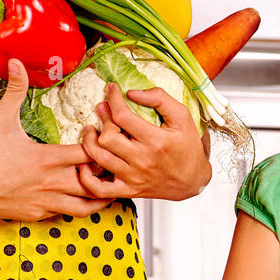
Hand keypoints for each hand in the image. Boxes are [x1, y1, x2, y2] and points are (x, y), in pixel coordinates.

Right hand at [0, 59, 114, 220]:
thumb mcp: (0, 118)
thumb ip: (14, 89)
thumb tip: (17, 62)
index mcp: (50, 158)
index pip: (92, 152)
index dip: (102, 145)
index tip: (102, 136)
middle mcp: (53, 182)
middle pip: (97, 181)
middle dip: (107, 172)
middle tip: (112, 162)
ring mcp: (46, 201)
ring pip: (87, 206)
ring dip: (98, 195)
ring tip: (105, 186)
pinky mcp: (37, 215)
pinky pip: (66, 214)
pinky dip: (75, 206)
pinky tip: (75, 196)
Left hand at [77, 83, 212, 201]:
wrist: (193, 180)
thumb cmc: (188, 148)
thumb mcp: (183, 117)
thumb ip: (160, 99)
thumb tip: (132, 93)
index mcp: (156, 140)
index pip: (123, 116)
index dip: (112, 99)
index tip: (111, 90)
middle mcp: (142, 160)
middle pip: (107, 137)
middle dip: (102, 119)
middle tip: (102, 109)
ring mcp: (133, 177)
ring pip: (99, 157)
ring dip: (89, 141)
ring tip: (90, 131)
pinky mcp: (128, 190)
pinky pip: (99, 189)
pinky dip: (86, 178)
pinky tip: (86, 164)